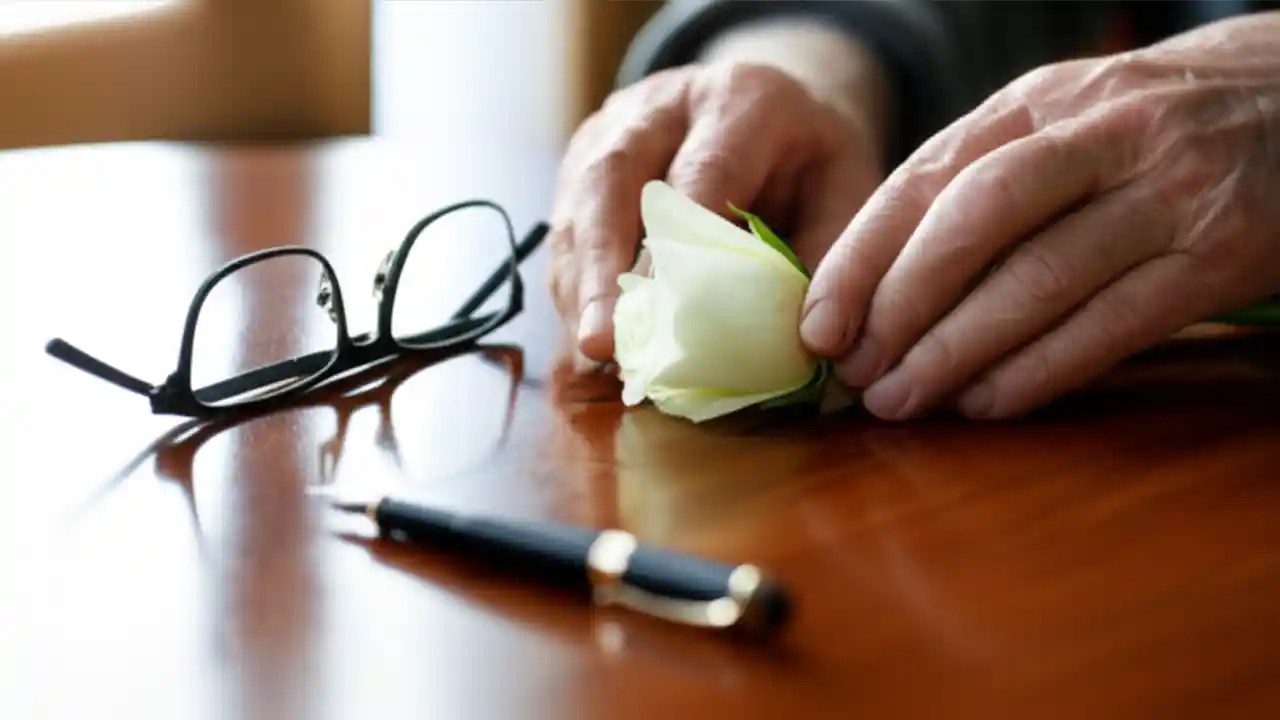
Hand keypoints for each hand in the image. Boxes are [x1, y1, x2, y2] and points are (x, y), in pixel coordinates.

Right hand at [551, 25, 886, 364]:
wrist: (769, 105)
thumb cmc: (808, 160)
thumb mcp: (842, 190)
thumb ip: (822, 254)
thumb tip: (795, 339)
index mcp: (740, 99)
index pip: (701, 173)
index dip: (679, 246)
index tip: (666, 313)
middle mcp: (662, 104)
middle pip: (614, 180)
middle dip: (603, 268)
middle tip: (603, 342)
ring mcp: (612, 127)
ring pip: (578, 205)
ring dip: (580, 284)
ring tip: (592, 351)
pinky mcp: (581, 157)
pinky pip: (564, 225)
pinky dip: (573, 284)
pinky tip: (587, 336)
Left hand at [801, 13, 1279, 419]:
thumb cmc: (1154, 124)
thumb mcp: (1064, 117)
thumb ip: (983, 175)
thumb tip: (878, 279)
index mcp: (1041, 98)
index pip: (926, 178)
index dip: (860, 258)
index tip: (816, 326)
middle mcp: (1102, 134)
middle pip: (974, 222)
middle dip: (899, 307)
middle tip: (855, 375)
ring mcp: (1166, 192)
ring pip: (1039, 280)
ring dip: (956, 352)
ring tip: (902, 401)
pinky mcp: (1219, 254)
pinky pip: (1112, 326)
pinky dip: (1039, 372)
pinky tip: (987, 404)